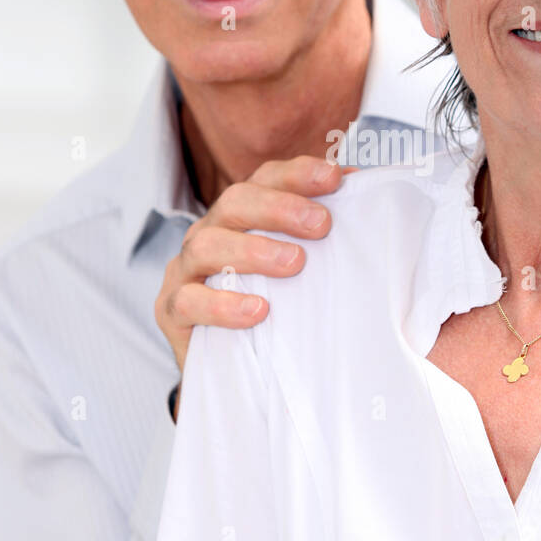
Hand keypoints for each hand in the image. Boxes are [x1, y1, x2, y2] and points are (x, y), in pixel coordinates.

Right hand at [156, 155, 351, 379]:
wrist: (233, 366)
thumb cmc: (275, 304)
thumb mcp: (302, 268)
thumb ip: (327, 234)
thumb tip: (369, 192)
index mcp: (242, 215)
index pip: (265, 179)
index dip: (297, 174)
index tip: (334, 179)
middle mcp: (211, 232)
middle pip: (234, 203)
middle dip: (279, 208)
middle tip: (321, 225)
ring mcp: (186, 270)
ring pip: (207, 246)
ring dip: (253, 251)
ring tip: (295, 264)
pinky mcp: (171, 311)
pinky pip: (189, 301)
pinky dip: (222, 304)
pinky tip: (258, 310)